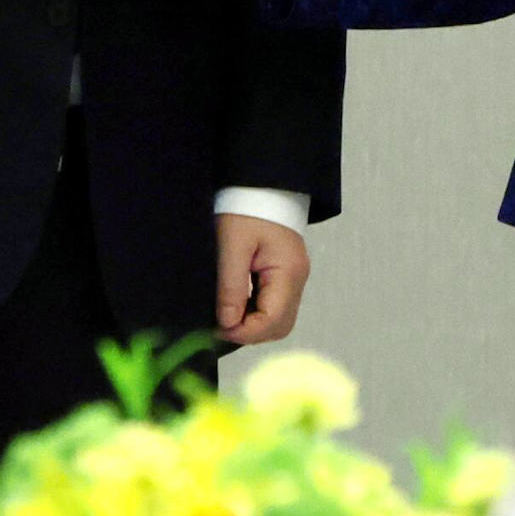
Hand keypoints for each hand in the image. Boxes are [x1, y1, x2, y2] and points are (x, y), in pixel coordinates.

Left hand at [217, 212, 308, 344]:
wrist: (260, 183)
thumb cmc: (245, 207)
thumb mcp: (231, 245)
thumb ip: (231, 286)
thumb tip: (228, 324)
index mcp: (288, 271)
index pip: (272, 320)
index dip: (244, 332)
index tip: (217, 328)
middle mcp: (297, 279)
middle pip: (279, 326)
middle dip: (250, 332)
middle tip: (220, 323)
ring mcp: (294, 278)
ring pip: (278, 320)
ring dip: (253, 324)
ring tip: (226, 313)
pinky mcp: (285, 275)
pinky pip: (274, 306)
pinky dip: (255, 313)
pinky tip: (235, 303)